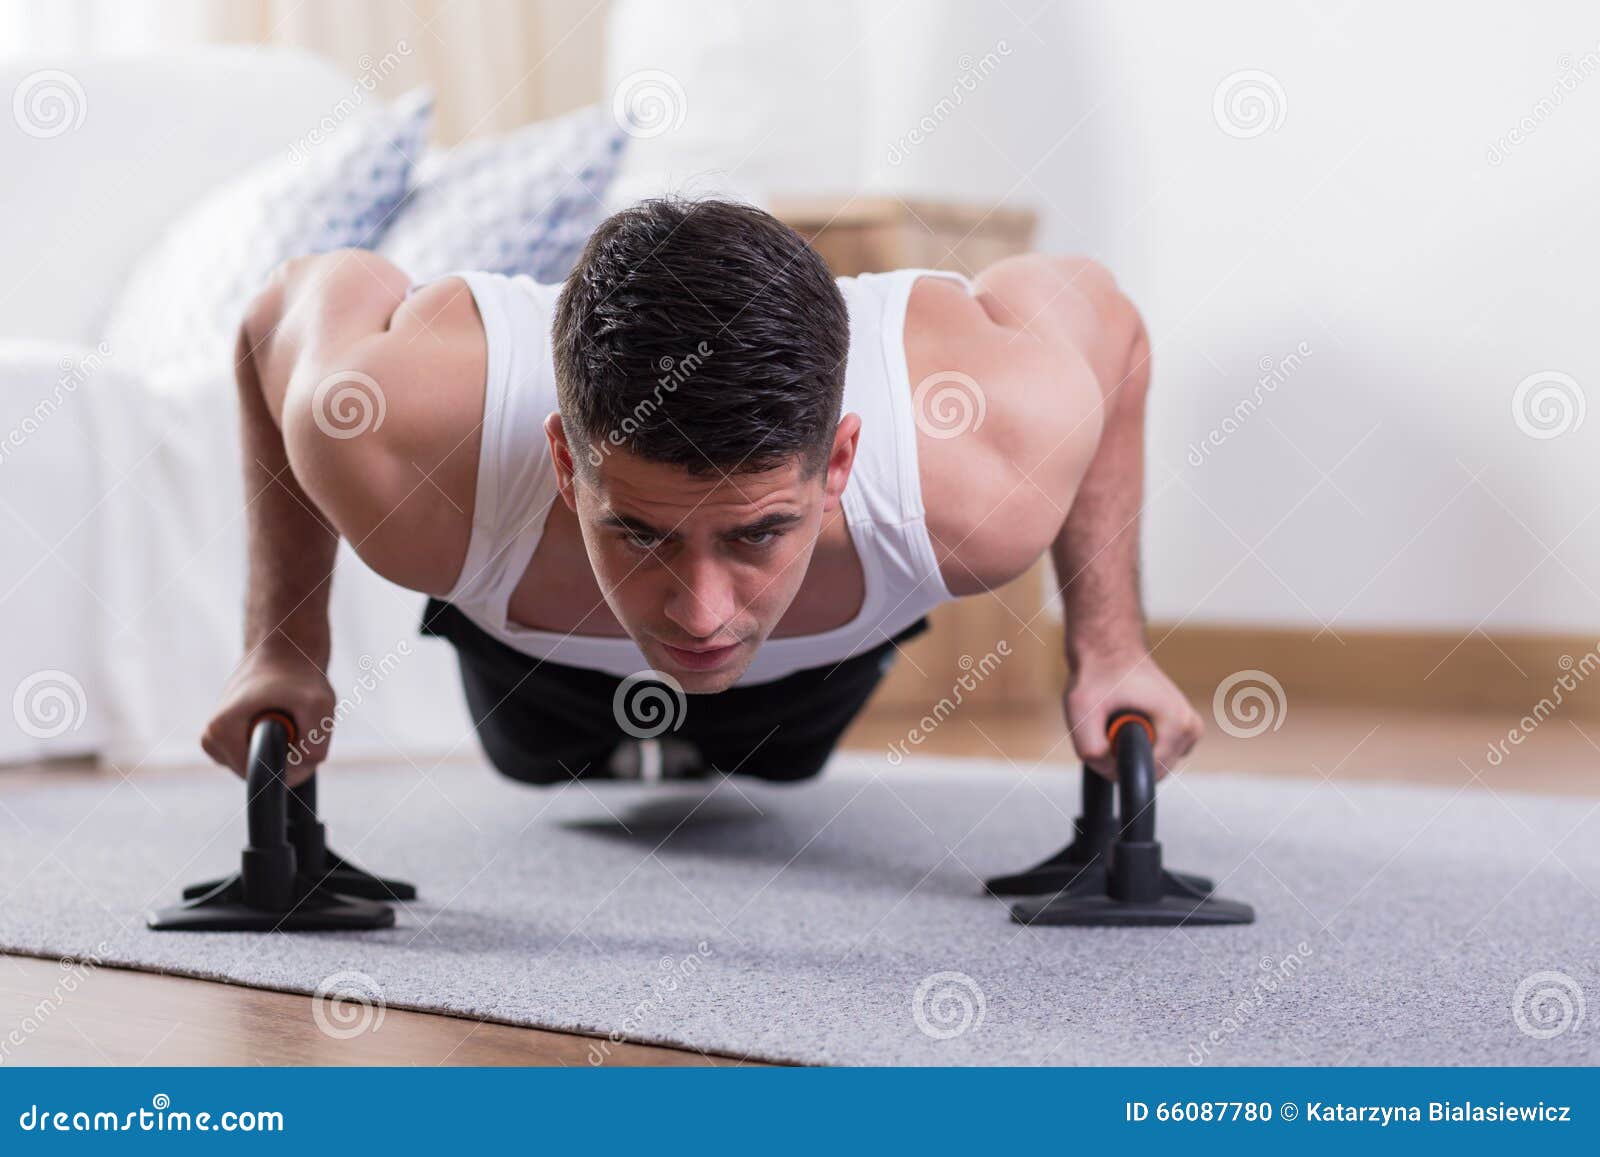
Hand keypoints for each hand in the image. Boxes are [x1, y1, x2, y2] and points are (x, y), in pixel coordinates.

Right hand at [200, 646, 334, 787]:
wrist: (284, 652)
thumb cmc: (298, 677)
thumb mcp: (318, 705)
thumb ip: (315, 741)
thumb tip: (303, 766)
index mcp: (219, 732)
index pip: (258, 775)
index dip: (289, 765)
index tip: (302, 735)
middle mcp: (211, 739)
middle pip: (258, 773)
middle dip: (287, 756)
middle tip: (301, 722)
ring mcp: (216, 742)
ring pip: (261, 766)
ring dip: (283, 749)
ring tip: (289, 716)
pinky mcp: (226, 740)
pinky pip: (259, 757)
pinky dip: (277, 744)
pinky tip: (280, 718)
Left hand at [1063, 649, 1202, 779]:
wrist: (1110, 649)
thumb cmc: (1098, 674)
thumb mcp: (1081, 710)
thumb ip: (1091, 749)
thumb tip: (1111, 772)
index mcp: (1177, 724)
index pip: (1146, 772)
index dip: (1116, 761)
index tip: (1105, 729)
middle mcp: (1191, 728)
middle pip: (1152, 771)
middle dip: (1123, 755)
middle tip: (1106, 722)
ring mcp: (1190, 729)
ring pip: (1153, 764)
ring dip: (1128, 748)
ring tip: (1117, 717)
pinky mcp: (1183, 730)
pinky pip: (1157, 755)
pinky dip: (1138, 743)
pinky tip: (1127, 718)